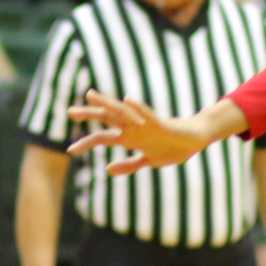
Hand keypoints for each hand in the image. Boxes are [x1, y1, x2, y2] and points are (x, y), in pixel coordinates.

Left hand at [66, 91, 208, 173]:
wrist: (195, 140)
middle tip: (70, 112)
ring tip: (91, 96)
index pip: (104, 137)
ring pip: (123, 112)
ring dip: (107, 104)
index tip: (70, 150)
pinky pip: (148, 115)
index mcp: (130, 137)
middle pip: (108, 119)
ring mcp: (146, 124)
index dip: (87, 142)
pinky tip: (127, 100)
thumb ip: (128, 165)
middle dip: (89, 115)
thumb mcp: (147, 161)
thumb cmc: (171, 148)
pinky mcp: (161, 124)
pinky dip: (138, 108)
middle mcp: (134, 128)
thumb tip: (107, 169)